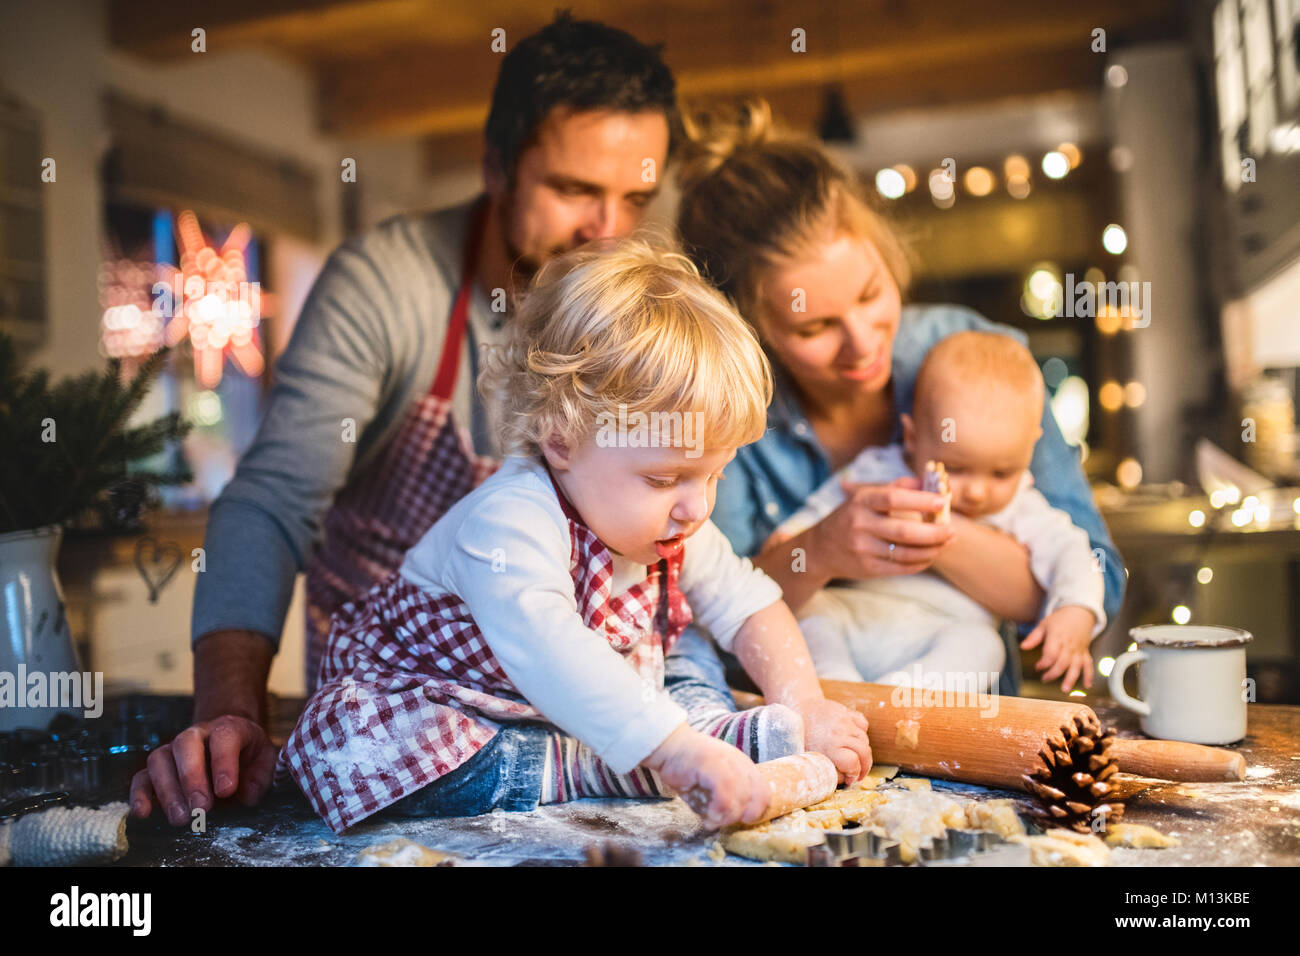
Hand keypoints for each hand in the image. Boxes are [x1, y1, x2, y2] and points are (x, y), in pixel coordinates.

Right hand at [129, 715, 276, 825]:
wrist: (228, 742)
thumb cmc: (247, 755)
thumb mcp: (265, 761)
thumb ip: (260, 777)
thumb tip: (246, 796)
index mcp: (228, 728)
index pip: (224, 736)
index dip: (224, 763)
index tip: (226, 791)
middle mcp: (196, 734)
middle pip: (185, 745)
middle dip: (192, 778)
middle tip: (202, 809)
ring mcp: (172, 749)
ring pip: (159, 761)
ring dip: (168, 791)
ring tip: (182, 818)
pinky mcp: (156, 769)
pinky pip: (141, 777)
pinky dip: (139, 795)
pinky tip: (143, 813)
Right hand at [644, 724, 768, 828]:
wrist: (669, 746)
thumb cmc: (688, 767)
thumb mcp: (713, 781)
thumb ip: (727, 795)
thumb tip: (731, 819)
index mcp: (744, 766)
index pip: (764, 794)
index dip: (754, 812)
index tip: (736, 819)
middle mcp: (741, 764)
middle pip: (757, 800)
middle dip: (741, 817)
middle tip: (722, 821)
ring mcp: (729, 763)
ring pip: (742, 800)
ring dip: (727, 817)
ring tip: (712, 820)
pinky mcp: (714, 766)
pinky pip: (725, 797)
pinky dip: (718, 811)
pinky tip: (707, 814)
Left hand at [788, 696, 871, 785]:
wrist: (797, 708)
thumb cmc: (800, 736)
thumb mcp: (810, 758)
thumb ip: (829, 771)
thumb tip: (846, 780)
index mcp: (829, 746)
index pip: (853, 764)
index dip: (854, 775)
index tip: (850, 780)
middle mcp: (840, 733)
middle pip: (865, 753)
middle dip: (865, 768)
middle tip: (859, 775)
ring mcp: (845, 721)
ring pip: (865, 740)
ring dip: (863, 752)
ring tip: (856, 759)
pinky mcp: (847, 712)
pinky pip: (863, 724)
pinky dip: (861, 733)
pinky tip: (853, 740)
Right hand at [810, 476, 952, 580]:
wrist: (820, 549)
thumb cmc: (852, 516)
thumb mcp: (866, 496)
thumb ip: (897, 487)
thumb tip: (929, 483)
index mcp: (861, 501)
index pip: (894, 498)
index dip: (920, 500)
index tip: (943, 502)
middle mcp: (860, 524)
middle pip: (904, 531)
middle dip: (934, 532)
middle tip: (952, 530)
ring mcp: (863, 548)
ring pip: (906, 553)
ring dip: (932, 549)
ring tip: (947, 542)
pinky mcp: (868, 568)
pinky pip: (902, 567)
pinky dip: (921, 562)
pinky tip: (931, 554)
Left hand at [1021, 606, 1096, 692]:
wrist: (1079, 612)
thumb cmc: (1060, 619)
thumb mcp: (1044, 625)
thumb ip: (1033, 637)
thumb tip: (1022, 647)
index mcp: (1057, 637)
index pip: (1051, 653)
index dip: (1044, 663)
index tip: (1037, 667)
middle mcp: (1069, 645)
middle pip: (1063, 662)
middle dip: (1053, 673)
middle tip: (1044, 679)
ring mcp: (1079, 649)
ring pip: (1077, 666)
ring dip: (1071, 678)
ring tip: (1065, 689)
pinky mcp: (1085, 652)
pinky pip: (1089, 664)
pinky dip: (1089, 675)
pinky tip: (1087, 685)